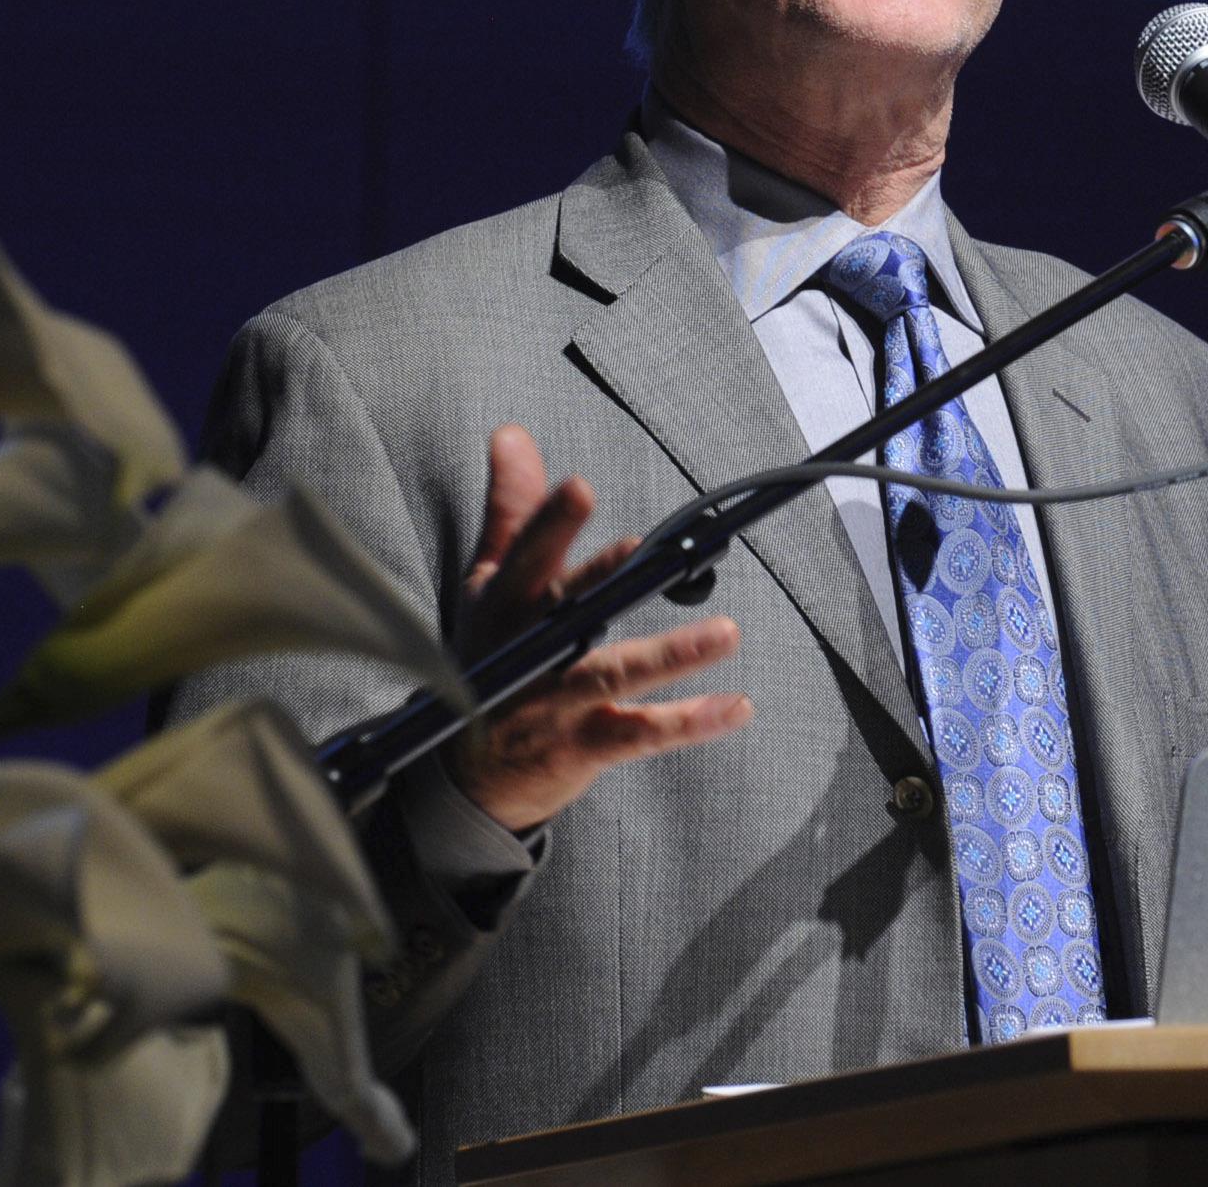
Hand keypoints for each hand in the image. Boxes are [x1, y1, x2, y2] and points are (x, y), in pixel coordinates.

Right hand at [447, 425, 751, 831]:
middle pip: (569, 611)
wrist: (469, 775)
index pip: (526, 556)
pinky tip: (737, 706)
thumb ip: (512, 509)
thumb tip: (512, 432)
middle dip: (602, 580)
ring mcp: (557, 703)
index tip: (579, 486)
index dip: (550, 522)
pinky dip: (692, 722)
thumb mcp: (491, 584)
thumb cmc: (489, 658)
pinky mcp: (585, 746)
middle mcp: (530, 652)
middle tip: (643, 552)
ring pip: (617, 673)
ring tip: (728, 632)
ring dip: (673, 654)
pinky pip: (643, 733)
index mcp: (507, 604)